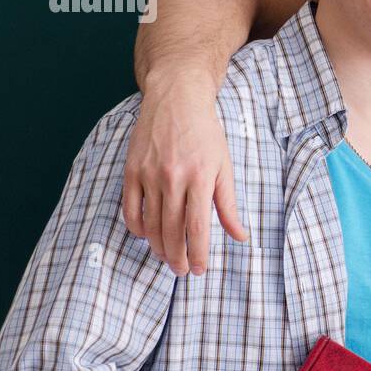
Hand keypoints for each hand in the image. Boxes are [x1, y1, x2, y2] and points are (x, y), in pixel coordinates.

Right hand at [122, 77, 247, 275]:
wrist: (176, 99)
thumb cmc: (205, 133)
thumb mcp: (224, 166)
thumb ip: (228, 203)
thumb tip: (240, 236)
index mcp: (200, 178)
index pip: (197, 228)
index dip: (198, 254)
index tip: (199, 270)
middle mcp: (173, 178)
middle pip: (172, 231)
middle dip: (177, 257)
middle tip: (182, 271)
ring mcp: (149, 174)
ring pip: (151, 224)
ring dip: (158, 246)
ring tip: (167, 257)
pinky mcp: (132, 170)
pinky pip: (130, 209)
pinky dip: (137, 227)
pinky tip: (146, 236)